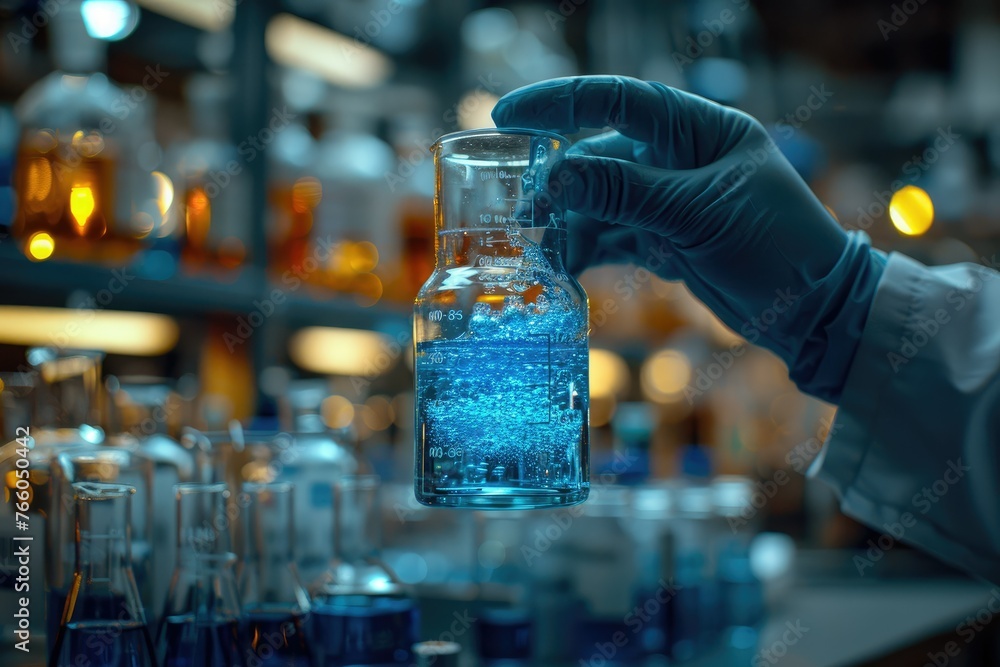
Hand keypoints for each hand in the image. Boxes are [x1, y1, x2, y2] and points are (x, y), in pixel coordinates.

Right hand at [492, 75, 885, 402]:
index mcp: (699, 129)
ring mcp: (671, 200)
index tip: (509, 115)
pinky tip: (565, 269)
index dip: (562, 102)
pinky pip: (614, 236)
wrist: (813, 311)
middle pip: (602, 157)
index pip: (621, 100)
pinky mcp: (666, 239)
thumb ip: (627, 193)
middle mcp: (680, 158)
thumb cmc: (776, 247)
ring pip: (602, 202)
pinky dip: (588, 251)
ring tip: (541, 250)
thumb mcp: (698, 214)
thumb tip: (556, 178)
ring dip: (570, 224)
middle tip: (524, 211)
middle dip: (561, 183)